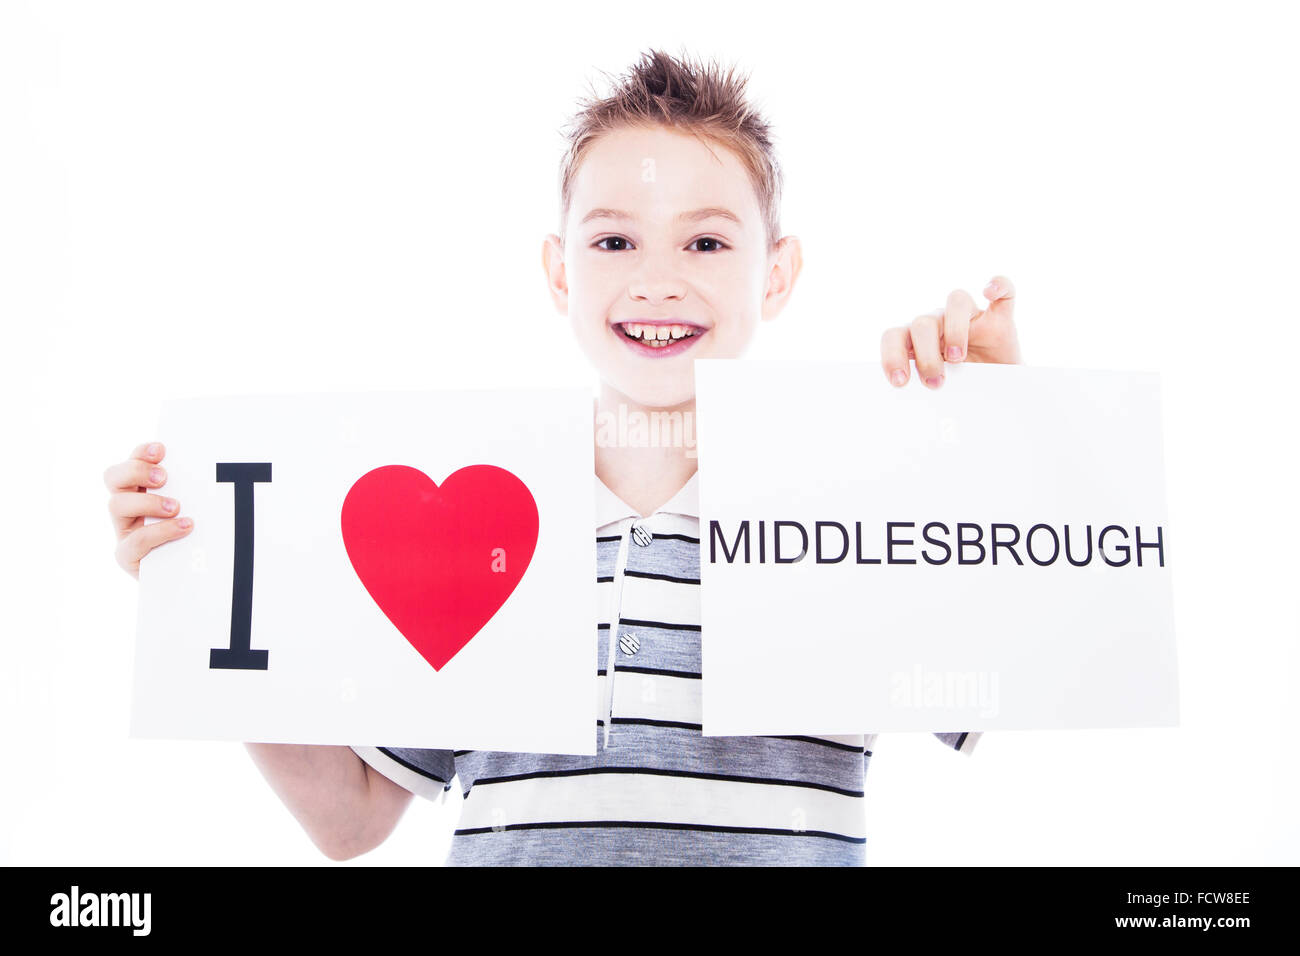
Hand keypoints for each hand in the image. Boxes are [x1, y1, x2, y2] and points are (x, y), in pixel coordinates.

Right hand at [103, 442, 192, 578]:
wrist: (195, 576)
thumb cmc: (199, 536)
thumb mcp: (197, 507)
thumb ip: (194, 489)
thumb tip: (211, 469)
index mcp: (141, 489)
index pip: (132, 462)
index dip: (140, 453)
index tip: (161, 449)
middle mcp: (127, 507)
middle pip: (113, 478)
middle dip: (137, 471)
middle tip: (164, 477)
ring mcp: (124, 531)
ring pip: (117, 505)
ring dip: (148, 502)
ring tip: (176, 507)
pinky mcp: (127, 557)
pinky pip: (134, 542)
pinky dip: (160, 531)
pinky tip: (184, 527)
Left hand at [880, 275, 1022, 387]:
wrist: (997, 388)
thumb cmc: (962, 386)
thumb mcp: (939, 389)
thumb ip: (923, 388)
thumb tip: (910, 409)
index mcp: (916, 340)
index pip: (894, 336)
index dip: (892, 356)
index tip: (900, 381)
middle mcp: (939, 322)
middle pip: (923, 322)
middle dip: (926, 354)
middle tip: (934, 381)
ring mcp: (970, 316)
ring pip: (956, 301)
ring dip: (954, 329)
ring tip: (957, 358)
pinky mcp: (999, 317)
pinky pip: (1002, 291)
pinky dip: (998, 286)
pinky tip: (990, 292)